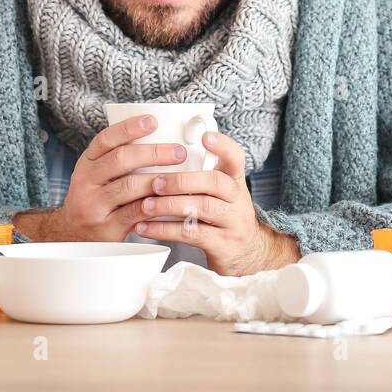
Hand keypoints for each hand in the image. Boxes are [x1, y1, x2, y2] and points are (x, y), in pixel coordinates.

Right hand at [33, 115, 190, 241]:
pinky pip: (135, 213)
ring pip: (129, 186)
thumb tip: (160, 138)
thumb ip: (120, 160)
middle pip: (120, 160)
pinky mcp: (106, 227)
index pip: (105, 139)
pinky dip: (155, 205)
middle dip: (153, 153)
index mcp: (87, 163)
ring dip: (158, 179)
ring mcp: (94, 205)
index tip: (152, 121)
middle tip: (178, 151)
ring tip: (180, 176)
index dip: (129, 128)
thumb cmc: (96, 199)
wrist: (73, 237)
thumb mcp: (98, 176)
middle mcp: (86, 182)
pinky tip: (170, 200)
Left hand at [131, 130, 300, 275]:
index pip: (236, 157)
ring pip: (203, 208)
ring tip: (145, 205)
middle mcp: (238, 199)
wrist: (247, 255)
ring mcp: (233, 223)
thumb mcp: (220, 193)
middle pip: (215, 182)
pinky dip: (165, 230)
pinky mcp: (223, 245)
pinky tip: (144, 228)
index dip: (222, 145)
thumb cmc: (222, 216)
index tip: (204, 137)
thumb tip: (160, 154)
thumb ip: (200, 176)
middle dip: (182, 181)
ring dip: (170, 205)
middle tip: (156, 182)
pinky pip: (192, 234)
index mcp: (235, 180)